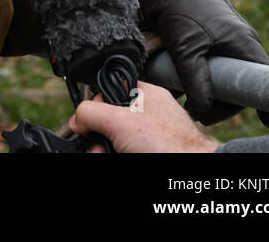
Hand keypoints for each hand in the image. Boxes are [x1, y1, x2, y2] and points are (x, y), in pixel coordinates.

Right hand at [69, 81, 218, 152]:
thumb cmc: (168, 144)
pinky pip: (125, 151)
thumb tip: (78, 118)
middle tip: (96, 146)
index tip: (88, 121)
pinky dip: (115, 154)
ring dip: (103, 149)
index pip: (111, 91)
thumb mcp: (118, 120)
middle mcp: (150, 115)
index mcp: (146, 95)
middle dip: (97, 135)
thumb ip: (91, 112)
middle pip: (110, 120)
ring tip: (103, 154)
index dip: (96, 106)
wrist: (191, 177)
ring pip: (116, 140)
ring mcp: (151, 137)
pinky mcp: (150, 152)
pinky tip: (113, 157)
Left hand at [139, 0, 268, 126]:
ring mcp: (227, 41)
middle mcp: (240, 43)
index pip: (262, 80)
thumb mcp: (186, 47)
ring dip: (208, 91)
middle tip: (199, 114)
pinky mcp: (212, 39)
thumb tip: (202, 109)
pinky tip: (180, 87)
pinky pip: (212, 64)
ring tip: (188, 104)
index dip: (264, 102)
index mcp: (244, 44)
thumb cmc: (182, 10)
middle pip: (240, 83)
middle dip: (222, 103)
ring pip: (224, 75)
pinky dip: (200, 77)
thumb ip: (195, 79)